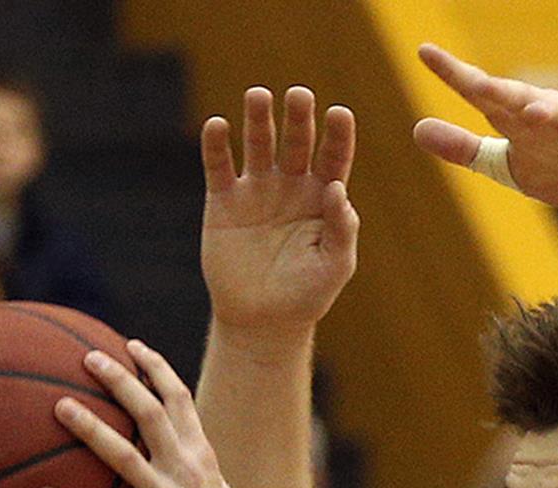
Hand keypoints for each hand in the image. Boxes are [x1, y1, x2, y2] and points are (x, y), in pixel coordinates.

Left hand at [33, 342, 256, 487]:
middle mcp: (185, 471)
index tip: (131, 346)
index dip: (155, 369)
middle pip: (149, 412)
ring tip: (60, 406)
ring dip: (89, 426)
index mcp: (201, 458)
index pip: (179, 400)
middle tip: (87, 358)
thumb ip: (198, 469)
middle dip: (119, 379)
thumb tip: (182, 451)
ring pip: (121, 453)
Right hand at [199, 85, 359, 339]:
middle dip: (299, 118)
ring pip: (257, 145)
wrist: (261, 321)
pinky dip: (216, 145)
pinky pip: (218, 166)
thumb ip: (342, 228)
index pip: (334, 157)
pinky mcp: (223, 200)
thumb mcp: (335, 265)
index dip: (338, 135)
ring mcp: (256, 189)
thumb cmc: (306, 295)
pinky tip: (217, 126)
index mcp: (322, 197)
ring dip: (258, 119)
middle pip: (296, 141)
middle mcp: (291, 185)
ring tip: (258, 95)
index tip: (339, 114)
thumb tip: (337, 188)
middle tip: (300, 95)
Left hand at [409, 44, 557, 213]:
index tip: (425, 52)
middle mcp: (547, 114)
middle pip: (519, 95)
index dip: (454, 74)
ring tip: (531, 112)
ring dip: (548, 109)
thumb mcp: (505, 165)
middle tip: (473, 81)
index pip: (481, 92)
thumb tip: (417, 128)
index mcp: (517, 118)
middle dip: (498, 88)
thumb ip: (464, 148)